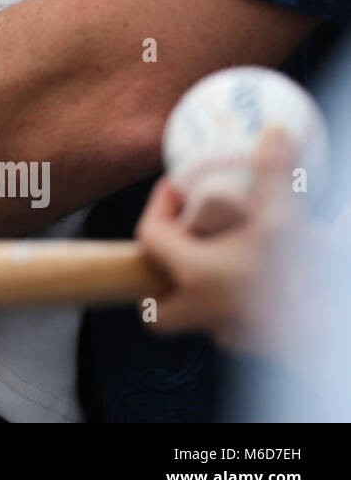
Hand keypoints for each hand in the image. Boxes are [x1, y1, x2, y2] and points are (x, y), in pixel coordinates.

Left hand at [136, 134, 312, 356]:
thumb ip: (272, 172)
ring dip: (199, 291)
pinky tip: (261, 287)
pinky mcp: (254, 347)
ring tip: (226, 260)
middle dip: (158, 278)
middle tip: (184, 244)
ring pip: (192, 317)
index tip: (179, 191)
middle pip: (154, 305)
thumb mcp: (284, 217)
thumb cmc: (300, 277)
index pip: (148, 237)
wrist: (331, 335)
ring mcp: (227, 335)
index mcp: (193, 274)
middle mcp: (200, 310)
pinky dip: (235, 307)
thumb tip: (273, 131)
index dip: (158, 208)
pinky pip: (229, 327)